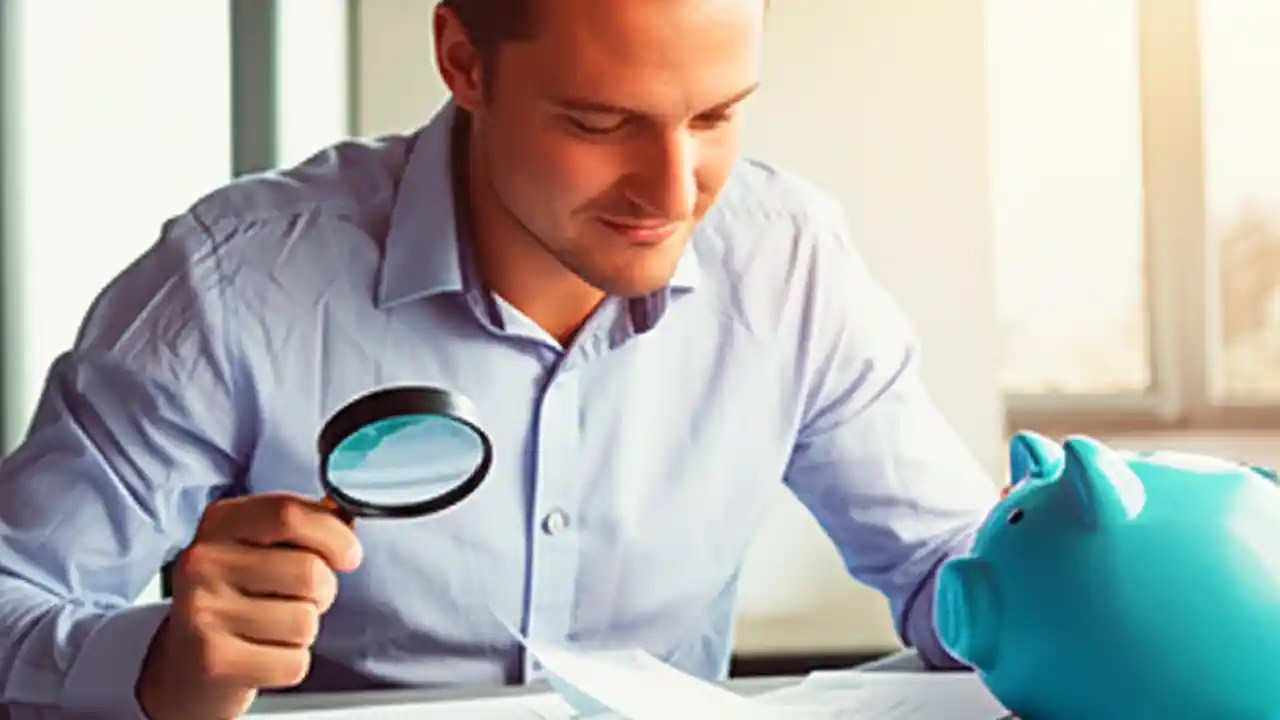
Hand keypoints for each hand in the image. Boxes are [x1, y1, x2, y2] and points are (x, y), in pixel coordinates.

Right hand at [136, 493, 361, 719]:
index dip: (334, 535)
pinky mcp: (211, 662)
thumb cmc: (241, 597)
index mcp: (220, 523)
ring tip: (273, 628)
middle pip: (309, 571)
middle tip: (298, 600)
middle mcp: (202, 562)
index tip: (349, 556)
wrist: (185, 666)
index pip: (289, 514)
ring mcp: (201, 612)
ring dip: (304, 630)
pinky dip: (291, 664)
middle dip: (323, 591)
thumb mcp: (263, 549)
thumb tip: (347, 516)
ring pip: (305, 621)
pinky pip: (294, 663)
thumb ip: (305, 528)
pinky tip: (262, 656)